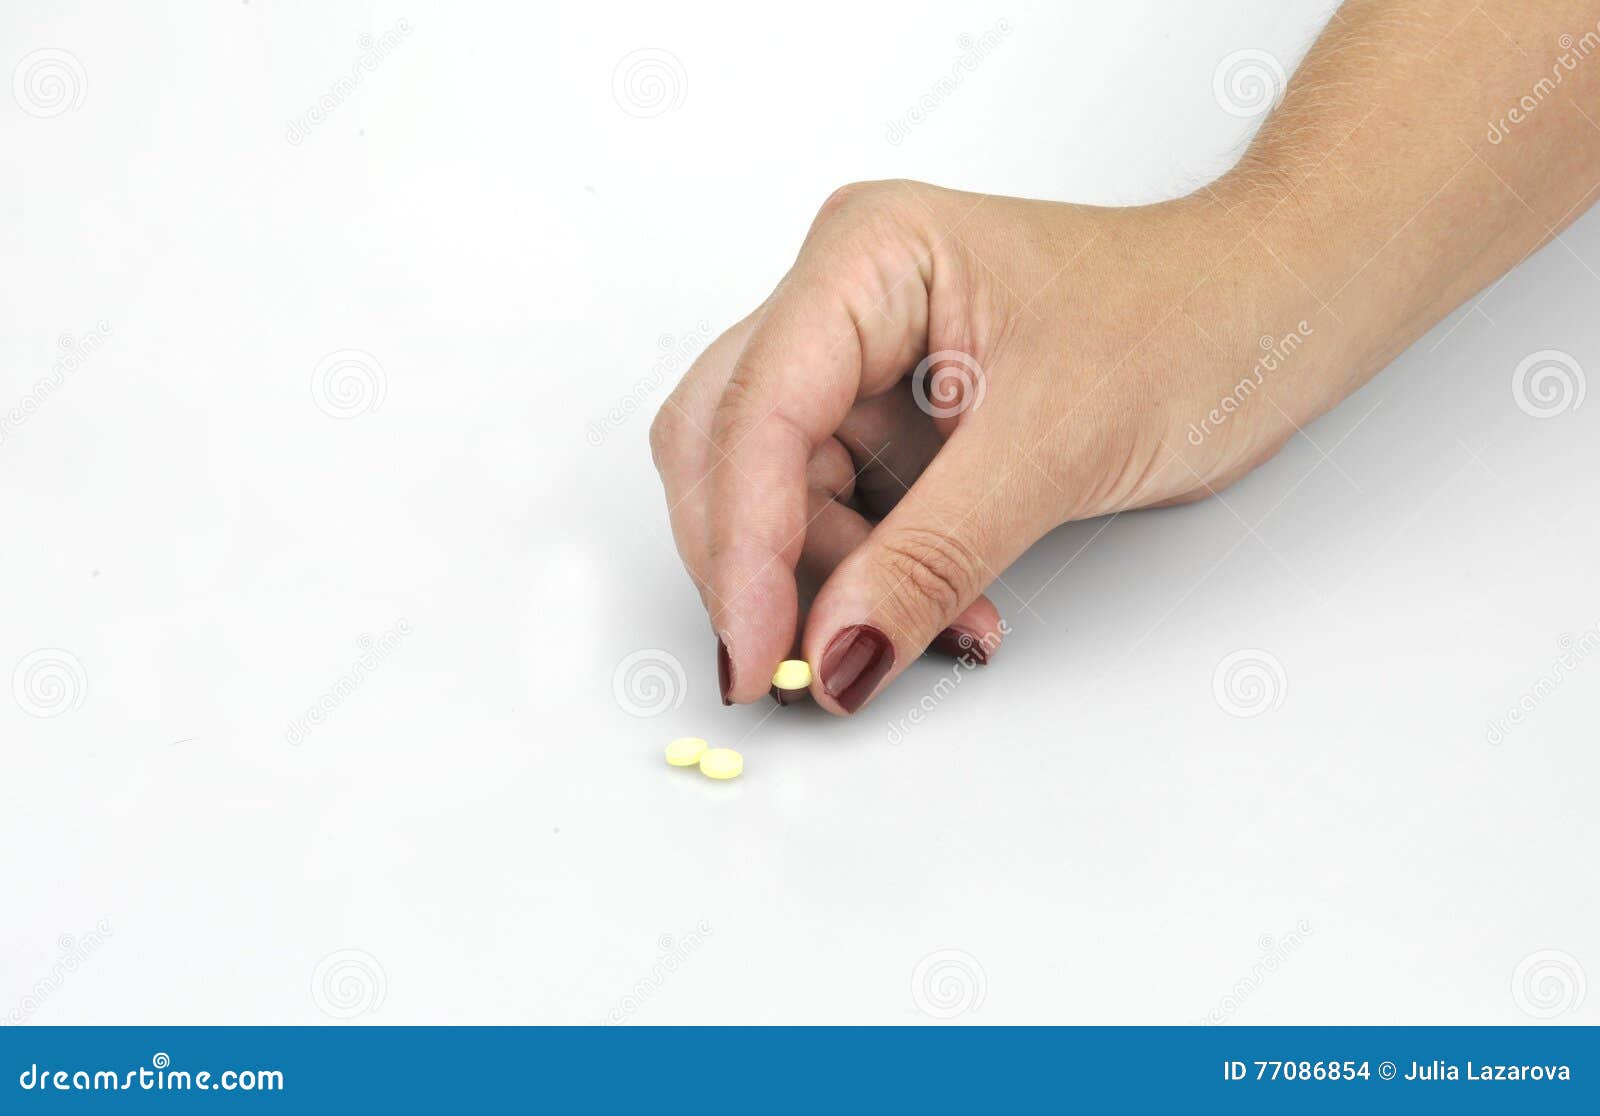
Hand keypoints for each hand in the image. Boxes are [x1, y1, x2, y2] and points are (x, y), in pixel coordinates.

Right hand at [649, 180, 1321, 712]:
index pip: (757, 412)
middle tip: (799, 668)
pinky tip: (937, 611)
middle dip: (762, 565)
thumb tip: (836, 652)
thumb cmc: (1195, 320)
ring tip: (913, 635)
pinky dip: (870, 574)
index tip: (757, 653)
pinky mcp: (892, 410)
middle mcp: (846, 296)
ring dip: (829, 581)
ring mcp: (864, 354)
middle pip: (733, 448)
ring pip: (776, 491)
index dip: (742, 546)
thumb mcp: (1054, 447)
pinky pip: (837, 508)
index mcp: (868, 257)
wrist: (1273, 315)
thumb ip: (929, 557)